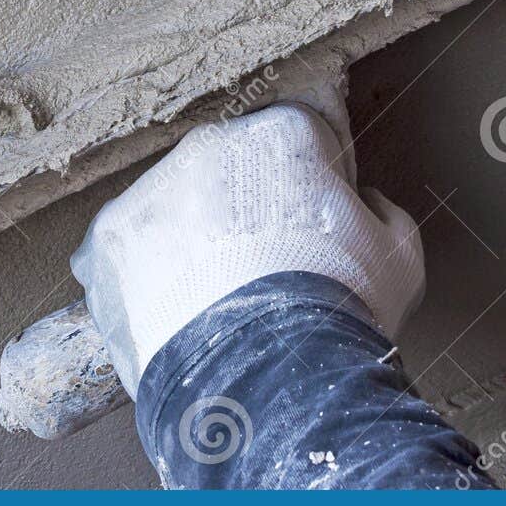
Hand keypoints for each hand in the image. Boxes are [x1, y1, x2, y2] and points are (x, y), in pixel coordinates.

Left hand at [69, 102, 424, 396]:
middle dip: (238, 210)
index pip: (292, 141)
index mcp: (281, 133)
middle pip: (223, 170)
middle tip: (258, 268)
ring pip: (169, 208)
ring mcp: (148, 190)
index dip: (305, 187)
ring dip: (185, 242)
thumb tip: (364, 202)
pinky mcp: (105, 239)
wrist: (265, 372)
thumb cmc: (340, 309)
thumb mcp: (399, 254)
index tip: (308, 225)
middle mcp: (207, 146)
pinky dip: (141, 278)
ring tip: (212, 301)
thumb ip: (379, 210)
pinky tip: (170, 315)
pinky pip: (123, 252)